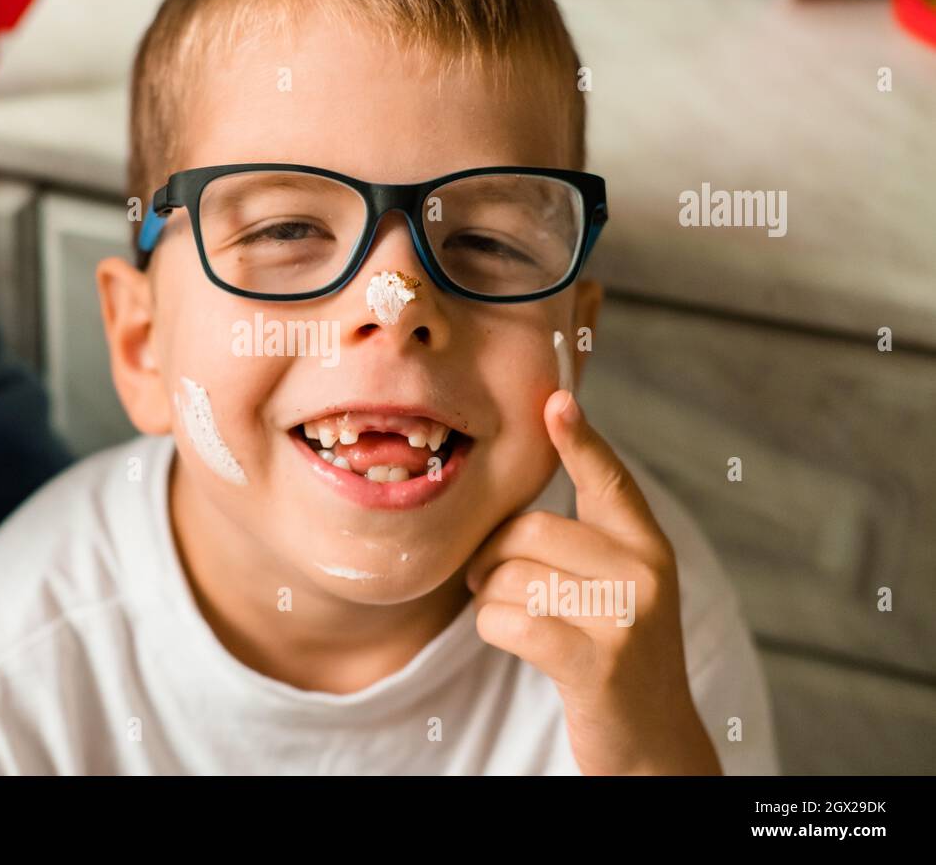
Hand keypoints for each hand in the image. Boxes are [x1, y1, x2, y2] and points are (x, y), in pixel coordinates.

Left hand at [465, 389, 720, 775]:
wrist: (653, 741)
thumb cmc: (615, 651)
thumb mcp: (621, 587)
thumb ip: (590, 537)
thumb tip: (527, 491)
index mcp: (649, 546)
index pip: (608, 479)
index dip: (579, 439)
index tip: (556, 400)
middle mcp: (645, 574)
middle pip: (530, 530)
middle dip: (493, 555)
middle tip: (488, 578)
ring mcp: (623, 618)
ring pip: (510, 575)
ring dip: (489, 597)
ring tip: (510, 614)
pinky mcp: (595, 662)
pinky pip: (506, 619)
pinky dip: (492, 628)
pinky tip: (513, 640)